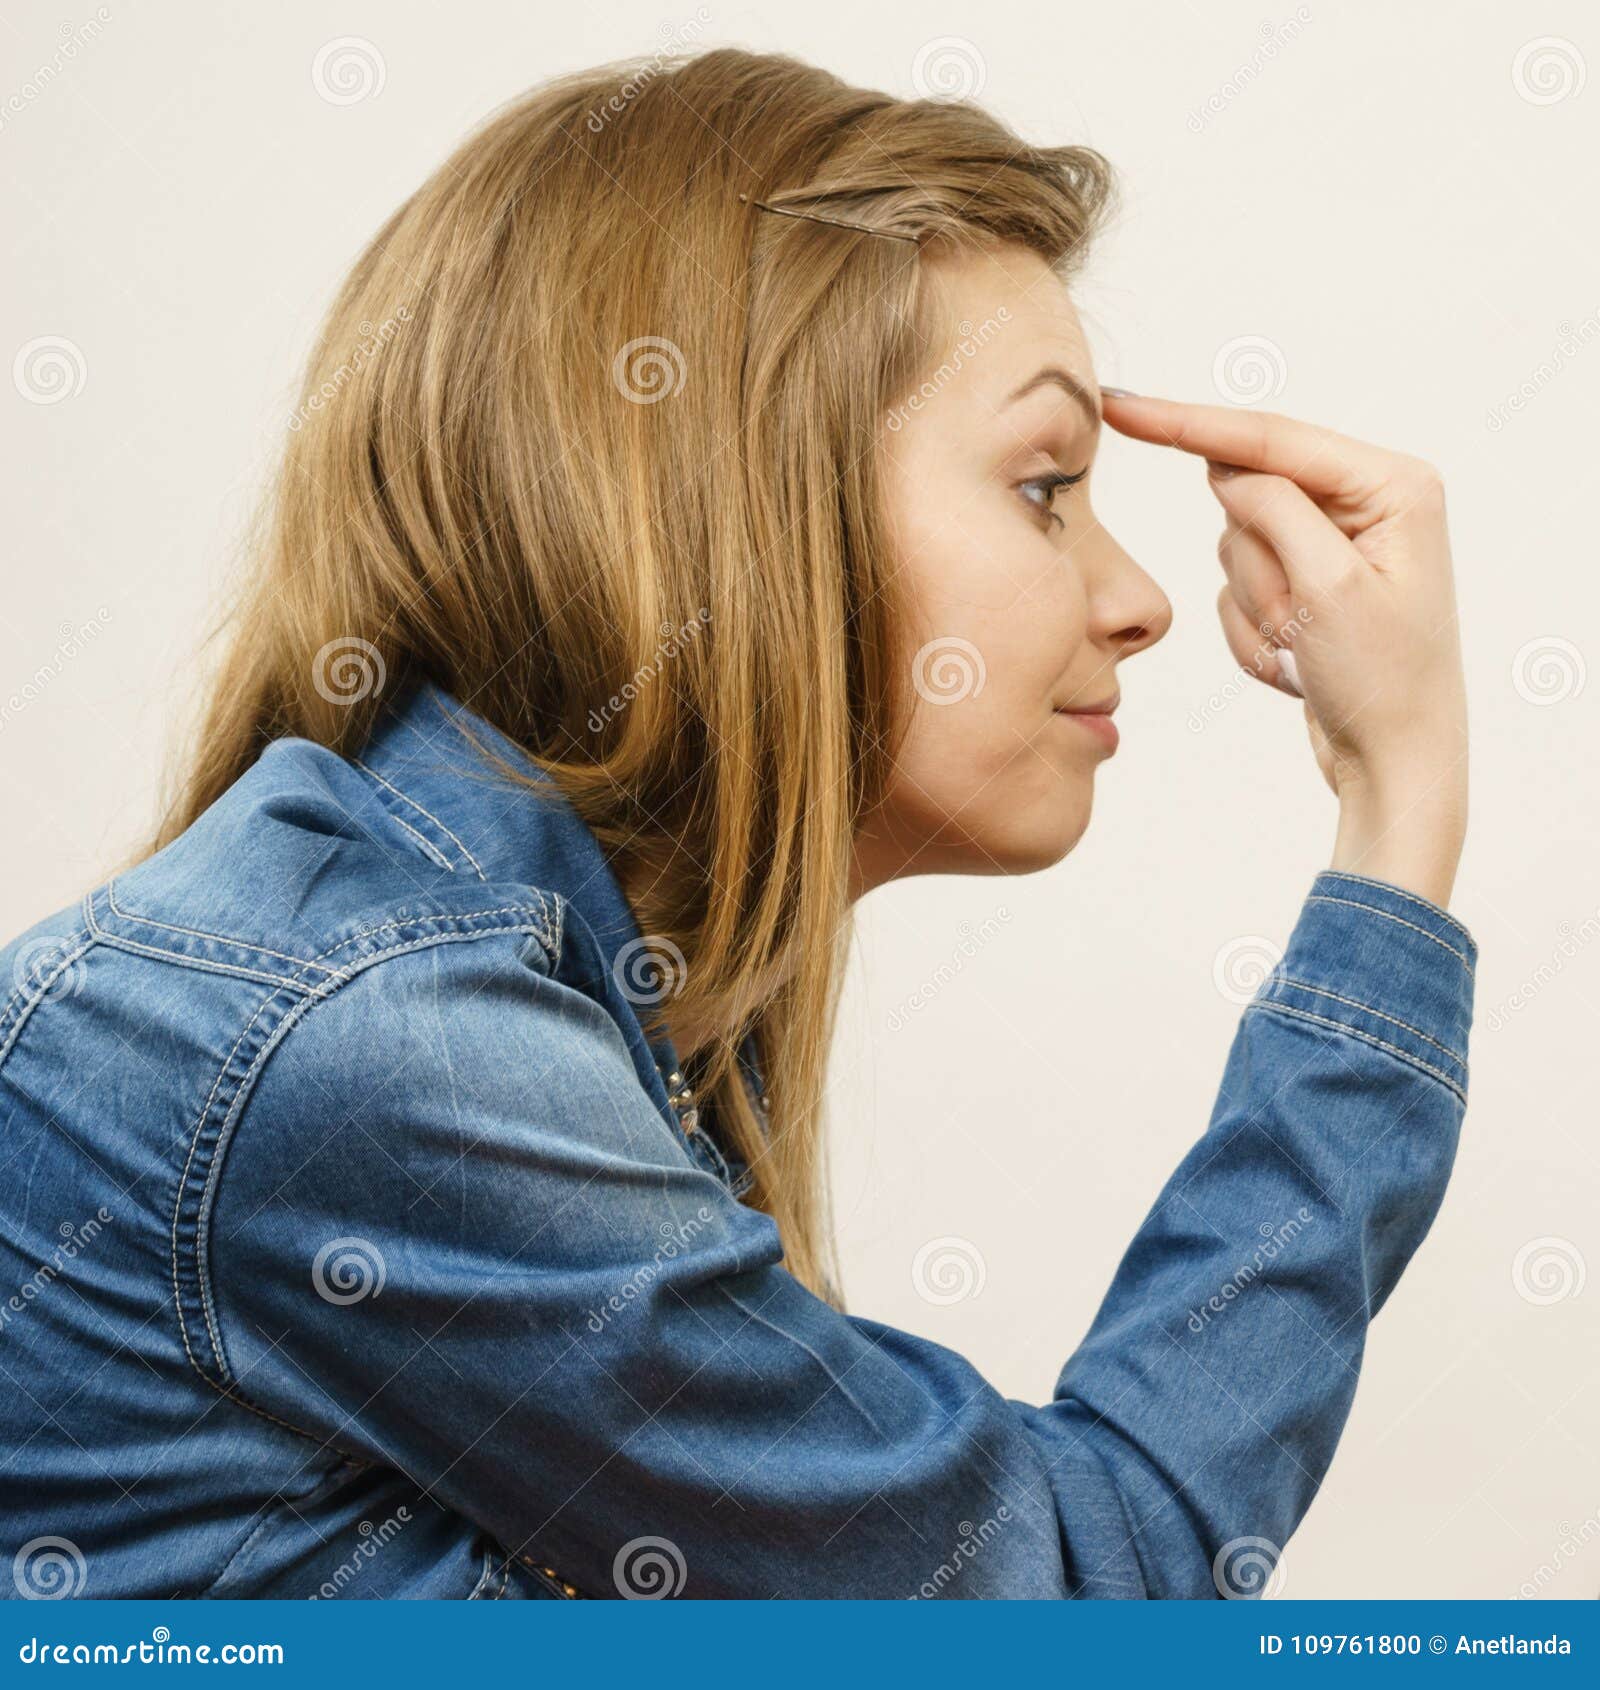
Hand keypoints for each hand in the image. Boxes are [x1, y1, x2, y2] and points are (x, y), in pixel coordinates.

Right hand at [1101, 391, 1467, 906]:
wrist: (1394, 763)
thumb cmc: (1384, 682)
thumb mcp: (1329, 589)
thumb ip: (1276, 512)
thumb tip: (1228, 470)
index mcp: (1391, 485)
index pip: (1270, 437)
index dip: (1188, 423)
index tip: (1121, 406)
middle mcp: (1365, 503)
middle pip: (1247, 499)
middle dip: (1257, 570)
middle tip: (1302, 624)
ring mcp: (1332, 545)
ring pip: (1237, 547)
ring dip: (1257, 609)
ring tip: (1306, 649)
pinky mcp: (1306, 583)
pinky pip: (1239, 590)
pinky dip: (1255, 634)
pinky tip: (1298, 663)